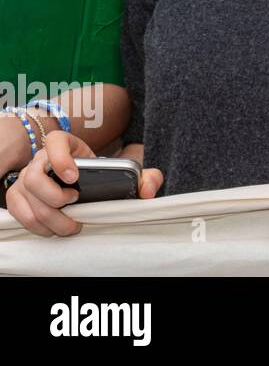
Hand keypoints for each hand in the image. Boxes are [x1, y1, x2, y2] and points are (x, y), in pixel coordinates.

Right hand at [4, 131, 162, 236]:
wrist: (88, 182)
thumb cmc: (105, 174)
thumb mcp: (127, 170)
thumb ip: (146, 176)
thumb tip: (148, 190)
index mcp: (65, 144)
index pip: (55, 142)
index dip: (60, 159)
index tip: (74, 177)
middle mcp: (40, 159)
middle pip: (33, 177)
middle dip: (54, 197)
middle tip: (75, 203)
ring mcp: (26, 178)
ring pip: (25, 199)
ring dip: (49, 217)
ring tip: (72, 222)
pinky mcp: (20, 198)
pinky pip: (19, 214)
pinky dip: (38, 225)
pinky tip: (56, 227)